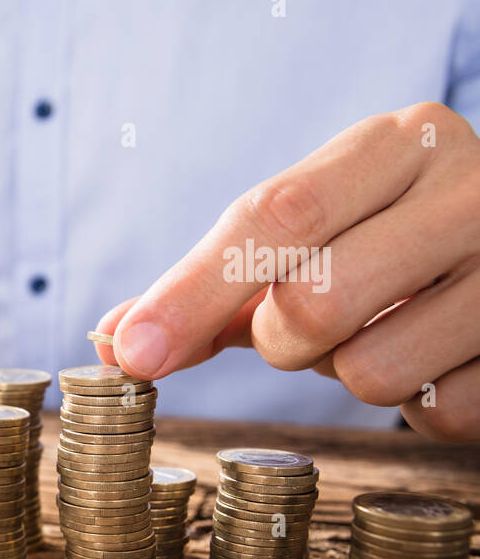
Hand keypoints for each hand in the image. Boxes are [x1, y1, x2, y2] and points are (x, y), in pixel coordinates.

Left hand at [96, 102, 479, 441]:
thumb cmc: (386, 239)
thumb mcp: (309, 234)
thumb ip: (210, 283)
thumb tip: (115, 339)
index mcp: (401, 143)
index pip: (277, 216)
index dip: (191, 291)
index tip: (133, 352)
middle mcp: (472, 191)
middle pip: (313, 303)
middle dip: (282, 339)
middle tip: (309, 325)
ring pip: (371, 373)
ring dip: (351, 371)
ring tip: (385, 328)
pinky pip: (437, 415)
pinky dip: (417, 405)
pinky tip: (439, 356)